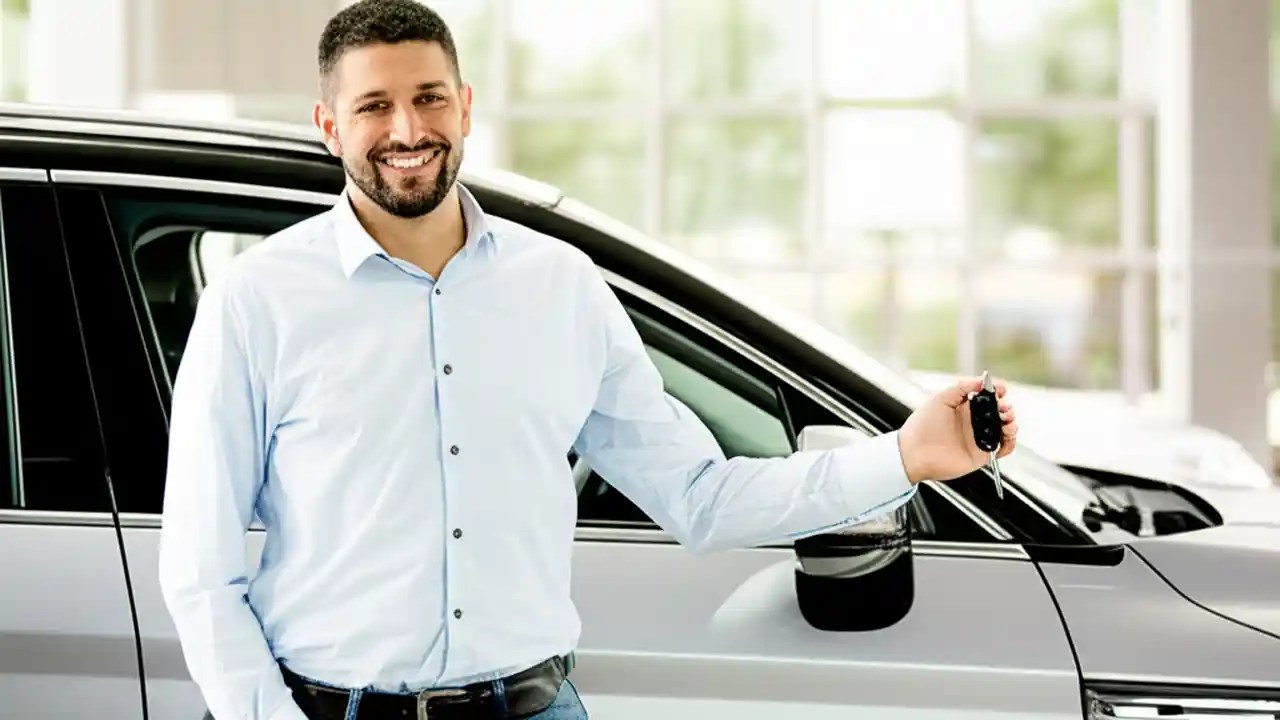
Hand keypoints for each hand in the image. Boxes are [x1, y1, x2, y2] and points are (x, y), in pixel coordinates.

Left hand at [897, 376, 1017, 484]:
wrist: (914, 453)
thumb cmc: (922, 426)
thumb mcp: (940, 399)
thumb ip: (961, 388)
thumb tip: (981, 381)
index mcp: (963, 407)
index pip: (987, 397)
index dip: (997, 392)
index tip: (1001, 390)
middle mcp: (972, 422)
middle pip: (999, 413)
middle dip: (1007, 408)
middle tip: (1004, 408)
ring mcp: (978, 438)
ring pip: (1004, 429)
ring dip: (1011, 424)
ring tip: (1006, 422)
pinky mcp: (981, 454)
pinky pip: (1002, 449)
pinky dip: (1010, 443)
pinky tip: (1007, 437)